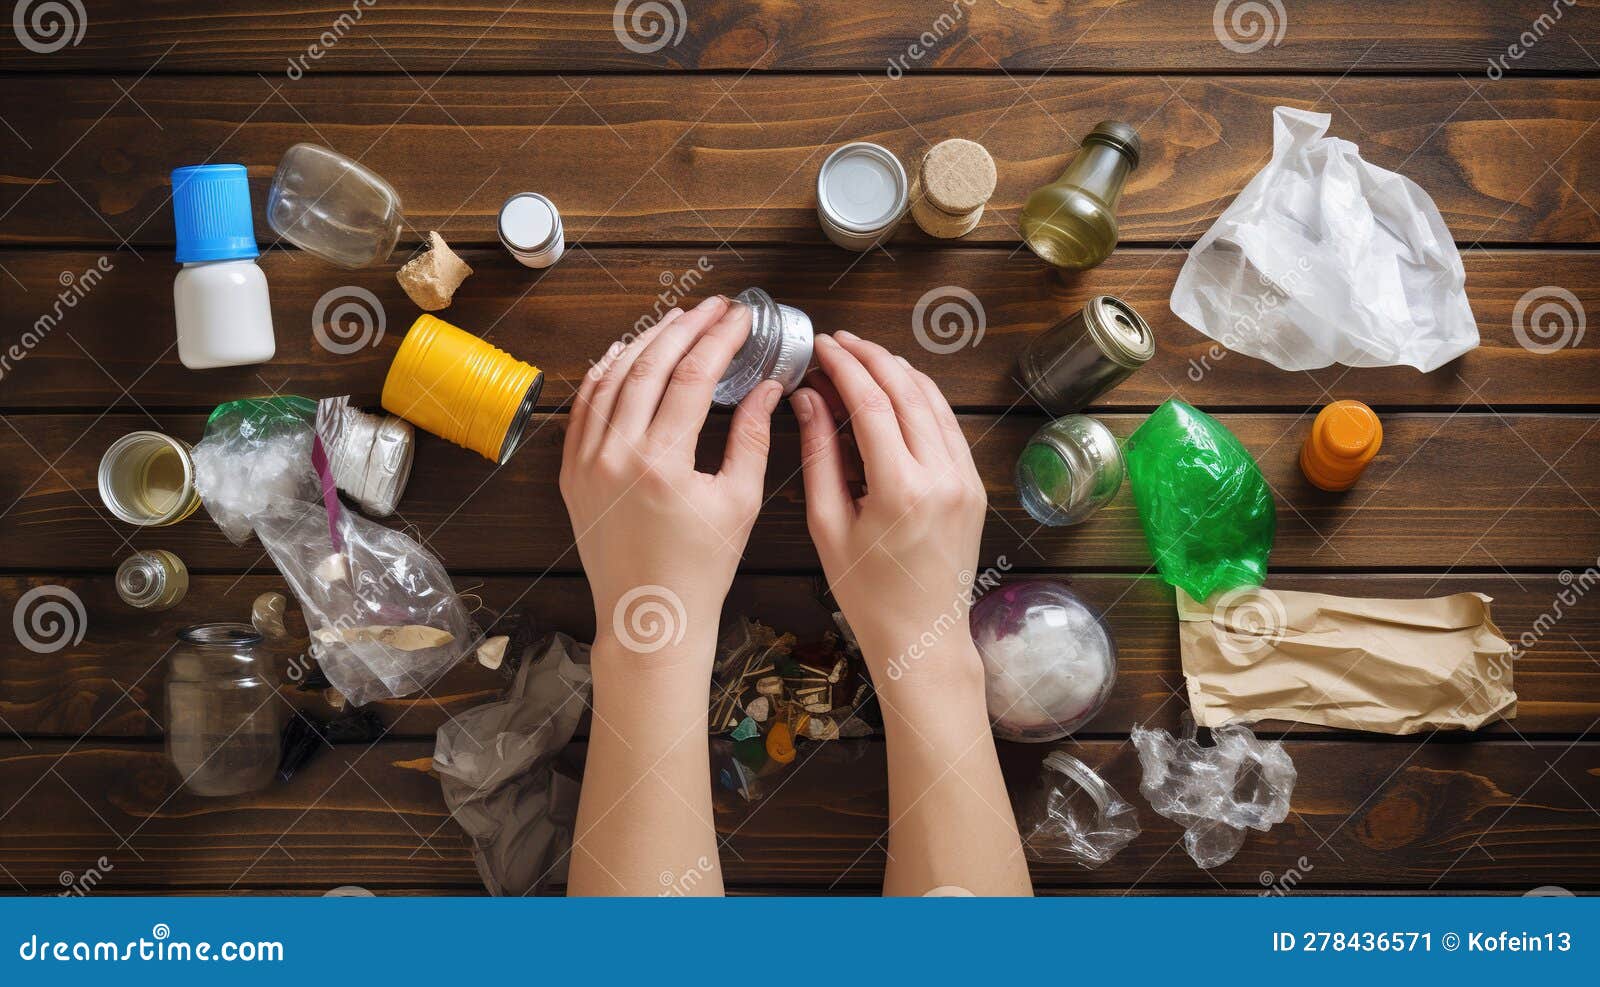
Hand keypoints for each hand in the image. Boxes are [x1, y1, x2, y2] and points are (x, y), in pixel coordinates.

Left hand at [560, 295, 780, 673]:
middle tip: (713, 306)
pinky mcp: (572, 474)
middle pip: (651, 366)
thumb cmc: (700, 569)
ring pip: (612, 379)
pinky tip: (624, 353)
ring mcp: (587, 463)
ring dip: (646, 342)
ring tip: (675, 319)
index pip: (694, 376)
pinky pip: (583, 409)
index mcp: (662, 463)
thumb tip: (768, 385)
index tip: (741, 318)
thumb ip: (753, 437)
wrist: (650, 617)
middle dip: (686, 326)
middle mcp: (616, 456)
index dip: (720, 338)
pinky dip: (604, 374)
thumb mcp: (739, 502)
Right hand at [793, 333, 1028, 895]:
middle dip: (871, 357)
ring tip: (863, 358)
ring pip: (933, 402)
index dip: (843, 366)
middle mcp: (941, 477)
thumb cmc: (866, 594)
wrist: (923, 638)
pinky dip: (921, 399)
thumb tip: (808, 398)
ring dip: (898, 372)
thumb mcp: (828, 526)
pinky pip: (948, 426)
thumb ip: (819, 455)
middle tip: (838, 342)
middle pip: (906, 391)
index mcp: (900, 489)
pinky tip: (896, 391)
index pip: (871, 402)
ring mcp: (965, 479)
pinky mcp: (974, 485)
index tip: (820, 345)